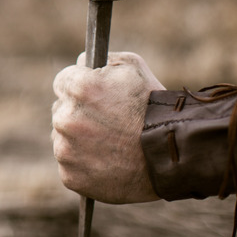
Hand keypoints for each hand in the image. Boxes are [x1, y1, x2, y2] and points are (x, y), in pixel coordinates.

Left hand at [51, 52, 162, 203]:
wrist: (174, 156)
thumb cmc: (155, 108)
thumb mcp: (132, 67)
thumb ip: (101, 61)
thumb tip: (81, 63)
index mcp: (78, 89)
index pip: (62, 82)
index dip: (79, 88)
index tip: (93, 97)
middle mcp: (66, 119)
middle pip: (61, 111)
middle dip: (79, 114)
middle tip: (107, 123)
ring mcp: (66, 149)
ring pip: (63, 138)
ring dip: (79, 139)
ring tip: (110, 143)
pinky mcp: (71, 175)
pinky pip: (69, 164)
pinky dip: (83, 164)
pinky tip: (106, 161)